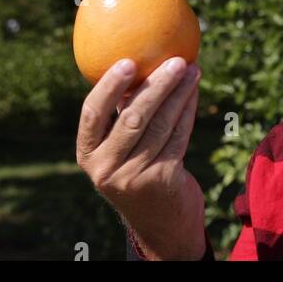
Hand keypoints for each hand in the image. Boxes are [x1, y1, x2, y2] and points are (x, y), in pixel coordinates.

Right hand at [76, 56, 205, 259]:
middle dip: (157, 85)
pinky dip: (188, 111)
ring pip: (161, 124)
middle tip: (175, 60)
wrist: (161, 222)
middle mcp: (106, 168)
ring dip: (180, 93)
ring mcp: (134, 176)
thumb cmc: (138, 171)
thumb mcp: (119, 150)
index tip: (127, 61)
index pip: (92, 114)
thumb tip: (138, 59)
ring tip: (192, 69)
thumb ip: (120, 116)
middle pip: (133, 117)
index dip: (109, 87)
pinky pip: (178, 136)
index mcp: (87, 154)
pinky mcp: (163, 179)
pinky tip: (194, 92)